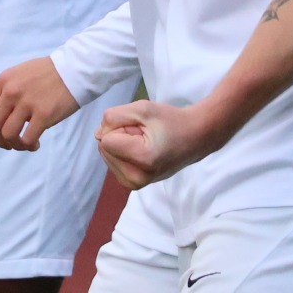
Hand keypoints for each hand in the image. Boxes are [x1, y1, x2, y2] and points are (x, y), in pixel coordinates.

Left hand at [0, 55, 79, 150]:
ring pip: (8, 134)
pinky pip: (28, 138)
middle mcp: (11, 91)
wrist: (73, 69)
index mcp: (3, 81)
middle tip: (7, 144)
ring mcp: (27, 103)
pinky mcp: (44, 114)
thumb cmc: (47, 73)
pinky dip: (28, 146)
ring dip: (13, 145)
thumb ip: (6, 91)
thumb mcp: (18, 74)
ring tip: (23, 144)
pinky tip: (35, 144)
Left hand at [94, 98, 218, 189]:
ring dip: (121, 144)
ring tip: (145, 141)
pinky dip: (123, 152)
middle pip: (104, 148)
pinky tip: (142, 150)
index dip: (119, 126)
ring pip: (107, 154)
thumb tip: (97, 135)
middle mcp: (137, 178)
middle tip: (144, 134)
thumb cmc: (171, 121)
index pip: (105, 139)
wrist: (195, 138)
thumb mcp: (142, 108)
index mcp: (141, 159)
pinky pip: (113, 161)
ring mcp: (136, 184)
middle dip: (119, 135)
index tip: (141, 127)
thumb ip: (113, 117)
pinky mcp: (134, 185)